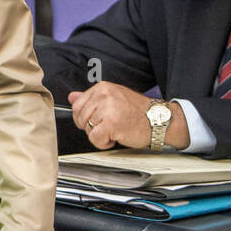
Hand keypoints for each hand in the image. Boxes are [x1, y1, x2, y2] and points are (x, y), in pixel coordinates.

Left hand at [68, 82, 187, 149]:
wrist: (159, 120)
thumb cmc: (138, 112)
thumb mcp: (113, 99)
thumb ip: (90, 98)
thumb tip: (72, 97)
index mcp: (103, 88)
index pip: (77, 105)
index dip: (85, 117)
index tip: (99, 119)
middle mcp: (104, 95)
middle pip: (80, 118)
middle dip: (91, 126)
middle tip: (110, 125)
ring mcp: (107, 109)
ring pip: (87, 129)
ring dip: (99, 135)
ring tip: (116, 129)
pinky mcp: (111, 124)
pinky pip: (94, 138)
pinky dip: (103, 143)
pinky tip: (116, 137)